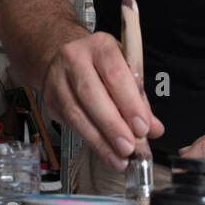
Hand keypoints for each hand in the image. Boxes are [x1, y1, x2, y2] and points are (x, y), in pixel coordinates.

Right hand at [42, 32, 164, 171]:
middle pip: (92, 95)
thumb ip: (140, 100)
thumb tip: (154, 129)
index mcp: (100, 47)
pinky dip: (89, 140)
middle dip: (112, 126)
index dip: (129, 104)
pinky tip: (104, 151)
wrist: (63, 56)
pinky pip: (69, 124)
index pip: (115, 75)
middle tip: (129, 147)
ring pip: (77, 113)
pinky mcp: (50, 99)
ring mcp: (58, 79)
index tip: (142, 128)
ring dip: (100, 140)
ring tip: (118, 157)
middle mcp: (75, 59)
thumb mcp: (125, 71)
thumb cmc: (100, 64)